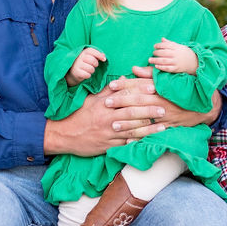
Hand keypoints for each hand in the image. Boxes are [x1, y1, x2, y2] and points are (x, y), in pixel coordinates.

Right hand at [43, 85, 167, 156]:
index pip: (125, 95)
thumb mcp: (91, 99)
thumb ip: (108, 90)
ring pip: (131, 130)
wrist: (63, 134)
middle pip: (132, 112)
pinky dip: (137, 143)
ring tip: (162, 126)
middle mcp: (106, 117)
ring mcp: (107, 132)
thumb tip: (123, 79)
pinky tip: (148, 141)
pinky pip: (125, 144)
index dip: (140, 90)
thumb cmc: (78, 115)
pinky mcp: (107, 146)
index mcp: (103, 104)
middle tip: (163, 108)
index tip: (153, 87)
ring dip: (148, 128)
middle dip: (149, 110)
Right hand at [66, 46, 105, 85]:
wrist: (71, 72)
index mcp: (82, 52)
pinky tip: (85, 74)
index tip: (104, 59)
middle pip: (93, 60)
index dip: (99, 54)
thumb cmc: (83, 63)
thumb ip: (96, 55)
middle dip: (96, 64)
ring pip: (91, 68)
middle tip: (93, 66)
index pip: (91, 51)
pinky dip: (88, 75)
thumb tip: (104, 56)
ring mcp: (77, 65)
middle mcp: (79, 57)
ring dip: (92, 71)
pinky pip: (87, 75)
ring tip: (88, 70)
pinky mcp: (76, 72)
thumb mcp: (88, 57)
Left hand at [109, 67, 221, 128]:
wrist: (204, 105)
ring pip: (144, 119)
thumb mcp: (169, 79)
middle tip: (106, 103)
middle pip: (139, 101)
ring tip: (113, 125)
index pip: (140, 85)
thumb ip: (150, 74)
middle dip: (122, 102)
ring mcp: (165, 116)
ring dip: (128, 123)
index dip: (125, 85)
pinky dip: (141, 138)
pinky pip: (153, 134)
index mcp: (161, 88)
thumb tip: (134, 69)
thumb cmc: (183, 89)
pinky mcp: (168, 127)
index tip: (111, 86)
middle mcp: (162, 101)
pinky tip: (129, 141)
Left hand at [149, 39, 197, 74]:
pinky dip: (161, 67)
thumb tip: (162, 39)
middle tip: (153, 53)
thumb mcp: (178, 46)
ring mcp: (176, 62)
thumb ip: (169, 43)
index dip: (159, 45)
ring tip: (150, 60)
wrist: (194, 62)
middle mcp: (176, 54)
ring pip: (164, 61)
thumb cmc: (184, 53)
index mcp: (176, 47)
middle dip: (156, 52)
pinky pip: (168, 68)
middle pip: (164, 53)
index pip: (166, 45)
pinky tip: (156, 66)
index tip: (155, 46)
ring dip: (156, 60)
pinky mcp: (176, 68)